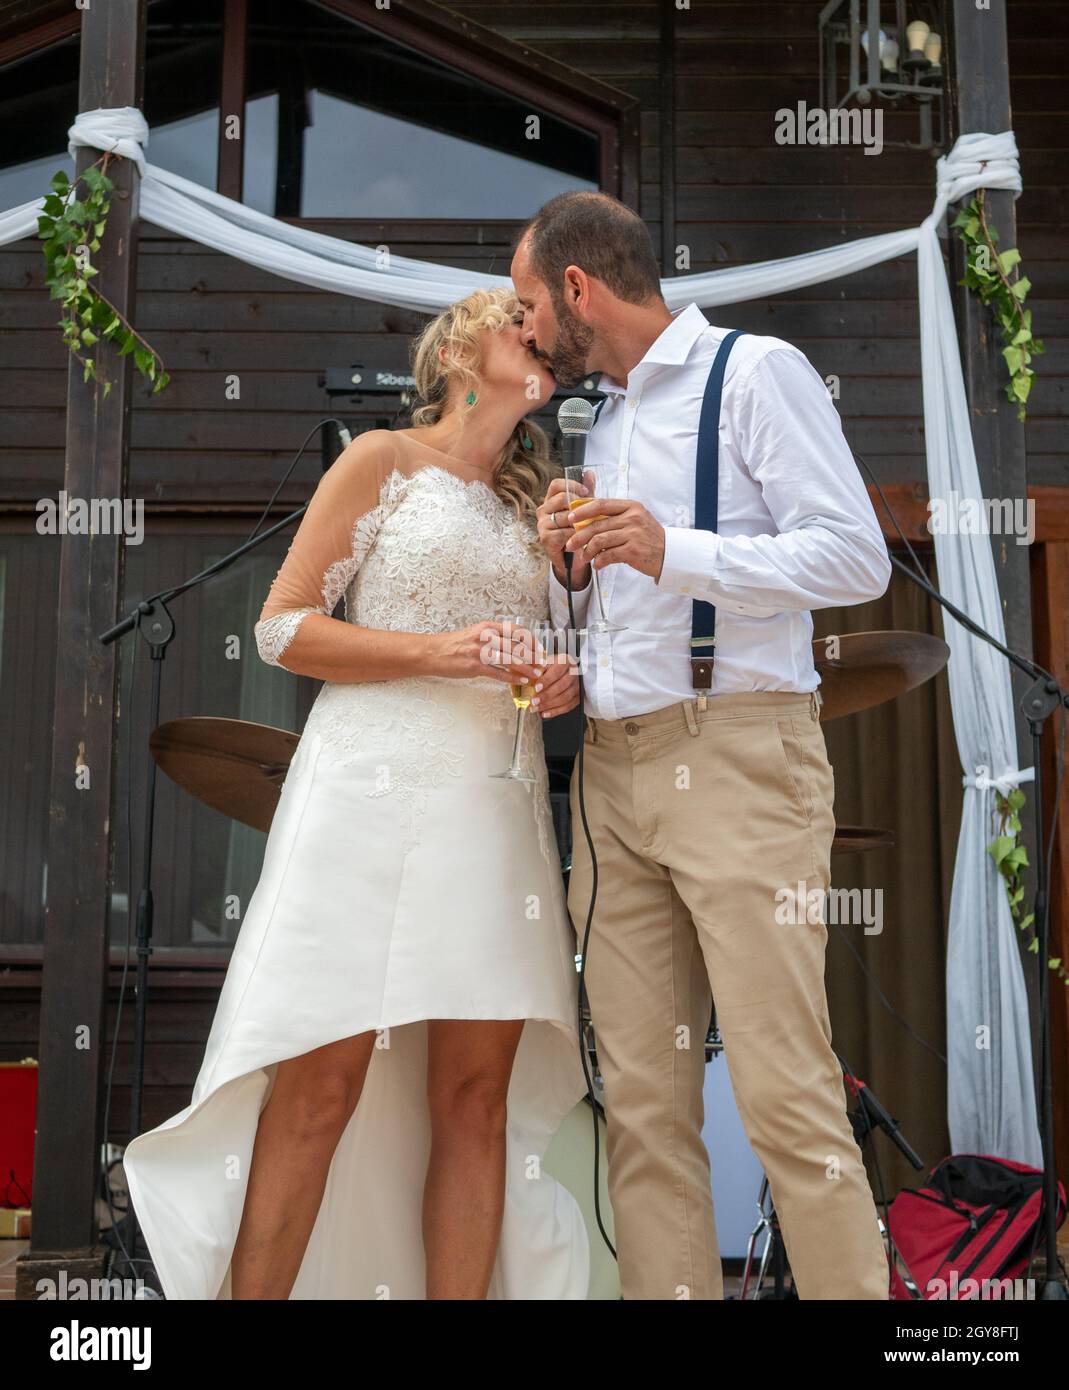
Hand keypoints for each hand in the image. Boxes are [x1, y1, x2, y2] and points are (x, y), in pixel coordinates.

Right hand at [431, 620, 544, 684]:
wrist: (434, 652)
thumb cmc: (454, 644)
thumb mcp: (476, 633)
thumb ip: (493, 637)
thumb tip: (513, 645)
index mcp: (487, 627)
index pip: (516, 630)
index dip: (531, 640)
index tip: (539, 648)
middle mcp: (485, 637)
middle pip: (516, 646)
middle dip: (533, 656)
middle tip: (541, 663)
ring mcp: (480, 652)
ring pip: (510, 660)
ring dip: (526, 668)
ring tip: (535, 674)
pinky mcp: (475, 667)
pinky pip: (498, 673)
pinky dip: (512, 678)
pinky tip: (520, 681)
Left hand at [529, 652, 580, 718]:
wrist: (564, 671)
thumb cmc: (552, 666)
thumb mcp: (545, 661)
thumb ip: (538, 665)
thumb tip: (534, 670)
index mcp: (566, 662)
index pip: (557, 671)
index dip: (546, 680)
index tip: (536, 688)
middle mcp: (574, 673)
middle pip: (561, 686)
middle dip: (546, 695)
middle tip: (534, 701)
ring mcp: (577, 686)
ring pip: (564, 698)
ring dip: (549, 705)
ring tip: (536, 708)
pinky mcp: (578, 697)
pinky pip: (568, 706)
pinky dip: (555, 711)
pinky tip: (544, 713)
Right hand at [536, 475, 591, 589]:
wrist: (573, 558)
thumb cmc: (577, 531)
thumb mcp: (584, 510)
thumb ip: (586, 492)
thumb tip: (589, 472)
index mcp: (551, 500)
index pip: (556, 484)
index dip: (572, 485)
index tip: (586, 492)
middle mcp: (543, 510)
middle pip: (561, 498)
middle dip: (579, 504)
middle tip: (591, 512)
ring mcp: (542, 525)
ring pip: (565, 516)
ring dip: (580, 522)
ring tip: (589, 527)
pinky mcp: (546, 539)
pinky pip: (565, 532)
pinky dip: (576, 535)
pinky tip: (582, 538)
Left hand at [565, 496, 665, 580]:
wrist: (669, 554)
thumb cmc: (649, 538)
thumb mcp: (635, 520)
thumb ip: (615, 517)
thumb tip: (586, 519)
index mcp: (631, 506)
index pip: (601, 504)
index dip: (583, 510)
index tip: (570, 517)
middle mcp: (632, 517)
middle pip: (597, 525)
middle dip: (579, 536)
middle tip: (570, 544)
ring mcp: (633, 534)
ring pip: (599, 540)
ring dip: (587, 551)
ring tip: (584, 558)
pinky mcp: (633, 551)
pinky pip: (608, 555)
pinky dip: (599, 561)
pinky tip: (597, 565)